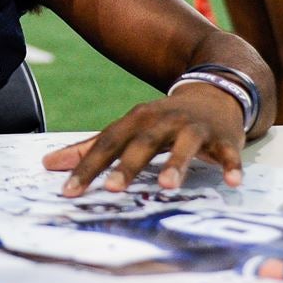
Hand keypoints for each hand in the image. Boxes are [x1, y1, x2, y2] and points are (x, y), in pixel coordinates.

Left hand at [42, 83, 245, 195]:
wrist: (215, 92)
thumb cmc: (164, 120)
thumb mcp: (129, 129)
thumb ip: (91, 148)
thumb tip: (49, 164)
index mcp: (137, 120)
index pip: (108, 142)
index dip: (88, 166)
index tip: (69, 191)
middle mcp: (164, 120)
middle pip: (144, 142)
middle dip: (128, 165)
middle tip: (112, 189)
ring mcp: (195, 127)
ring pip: (185, 145)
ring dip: (177, 164)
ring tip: (168, 187)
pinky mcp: (223, 138)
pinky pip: (227, 152)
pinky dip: (231, 165)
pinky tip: (233, 182)